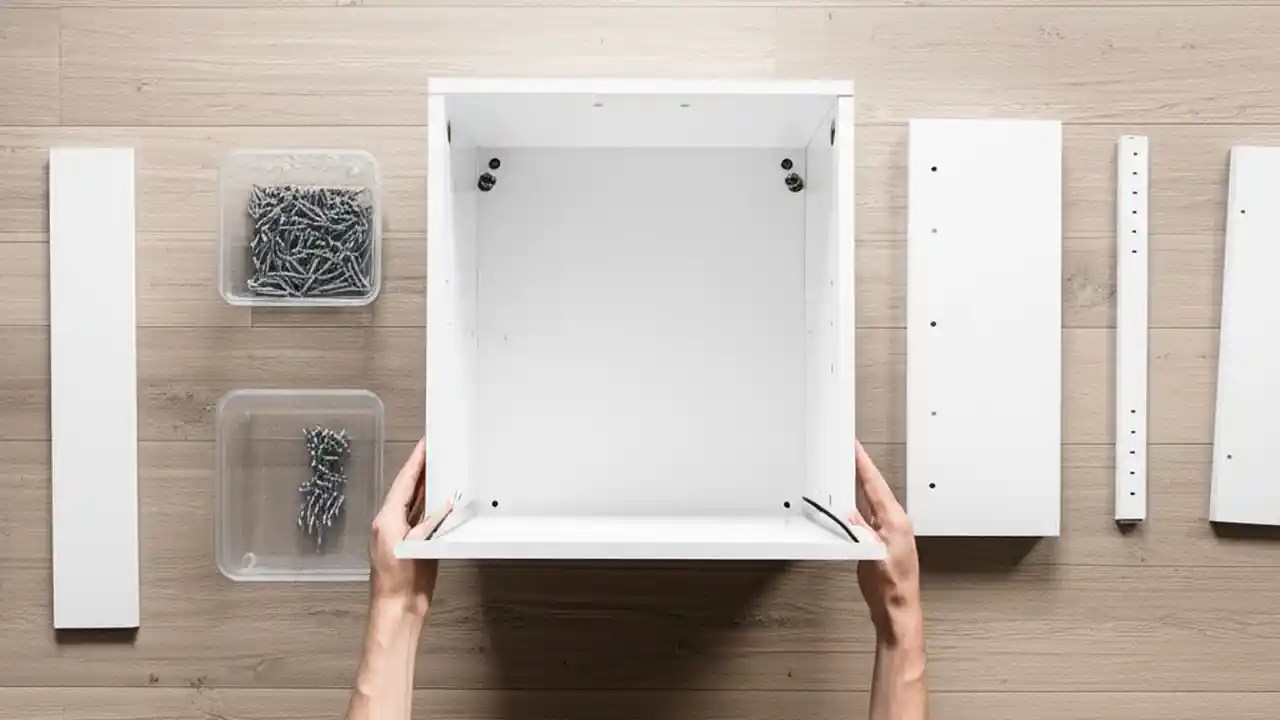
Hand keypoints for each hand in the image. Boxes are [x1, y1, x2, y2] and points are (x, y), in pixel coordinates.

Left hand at [368, 438, 452, 619]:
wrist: (397, 609)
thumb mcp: (418, 547)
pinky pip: (419, 517)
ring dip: (425, 486)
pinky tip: (439, 499)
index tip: (424, 445)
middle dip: (419, 469)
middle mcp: (389, 523)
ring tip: (437, 468)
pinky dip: (429, 505)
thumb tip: (444, 506)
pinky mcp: (409, 544)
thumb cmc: (400, 584)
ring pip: (413, 502)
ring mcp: (398, 534)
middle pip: (407, 489)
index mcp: (386, 520)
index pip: (404, 483)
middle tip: (432, 451)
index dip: (415, 462)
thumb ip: (430, 524)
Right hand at [850, 441, 922, 645]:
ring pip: (874, 499)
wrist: (898, 610)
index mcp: (895, 523)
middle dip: (863, 468)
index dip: (864, 465)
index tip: (855, 447)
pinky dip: (862, 503)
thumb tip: (849, 515)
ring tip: (851, 468)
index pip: (876, 486)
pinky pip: (871, 513)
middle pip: (876, 488)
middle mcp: (896, 524)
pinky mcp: (885, 540)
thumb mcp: (870, 557)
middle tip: (851, 450)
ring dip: (863, 484)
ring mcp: (891, 532)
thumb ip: (859, 533)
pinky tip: (854, 501)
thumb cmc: (891, 589)